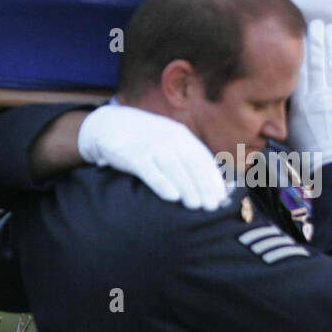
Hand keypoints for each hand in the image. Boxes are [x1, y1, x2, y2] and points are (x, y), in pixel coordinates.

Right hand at [78, 102, 227, 209]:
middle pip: (192, 164)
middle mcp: (169, 139)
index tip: (222, 197)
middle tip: (212, 206)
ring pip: (174, 169)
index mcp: (181, 136)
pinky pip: (150, 171)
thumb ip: (185, 157)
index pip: (203, 159)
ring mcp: (151, 147)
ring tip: (196, 206)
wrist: (110, 124)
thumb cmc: (145, 139)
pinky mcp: (133, 156)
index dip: (213, 178)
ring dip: (187, 187)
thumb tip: (207, 181)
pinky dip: (162, 183)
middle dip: (204, 186)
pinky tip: (172, 197)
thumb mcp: (167, 140)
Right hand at [288, 20, 331, 167]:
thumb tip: (279, 95)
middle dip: (318, 40)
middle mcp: (319, 96)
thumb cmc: (311, 155)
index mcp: (301, 102)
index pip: (300, 69)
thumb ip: (287, 111)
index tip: (301, 34)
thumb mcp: (290, 131)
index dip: (301, 49)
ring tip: (331, 28)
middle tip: (317, 23)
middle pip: (318, 61)